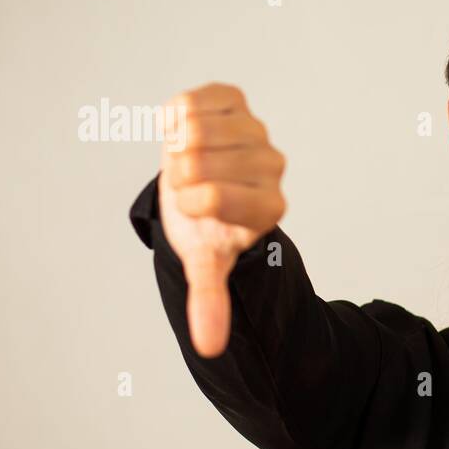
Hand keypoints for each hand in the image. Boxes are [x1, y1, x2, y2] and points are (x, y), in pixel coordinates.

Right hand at [157, 83, 286, 357]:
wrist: (200, 182)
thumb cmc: (204, 224)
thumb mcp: (205, 261)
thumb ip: (210, 300)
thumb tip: (209, 348)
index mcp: (269, 207)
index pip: (214, 197)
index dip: (188, 202)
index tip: (194, 207)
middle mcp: (272, 166)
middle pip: (199, 164)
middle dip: (179, 177)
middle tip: (190, 184)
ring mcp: (255, 130)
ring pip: (194, 130)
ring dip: (177, 149)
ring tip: (189, 160)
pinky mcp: (233, 101)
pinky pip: (190, 102)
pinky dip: (176, 118)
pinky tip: (184, 133)